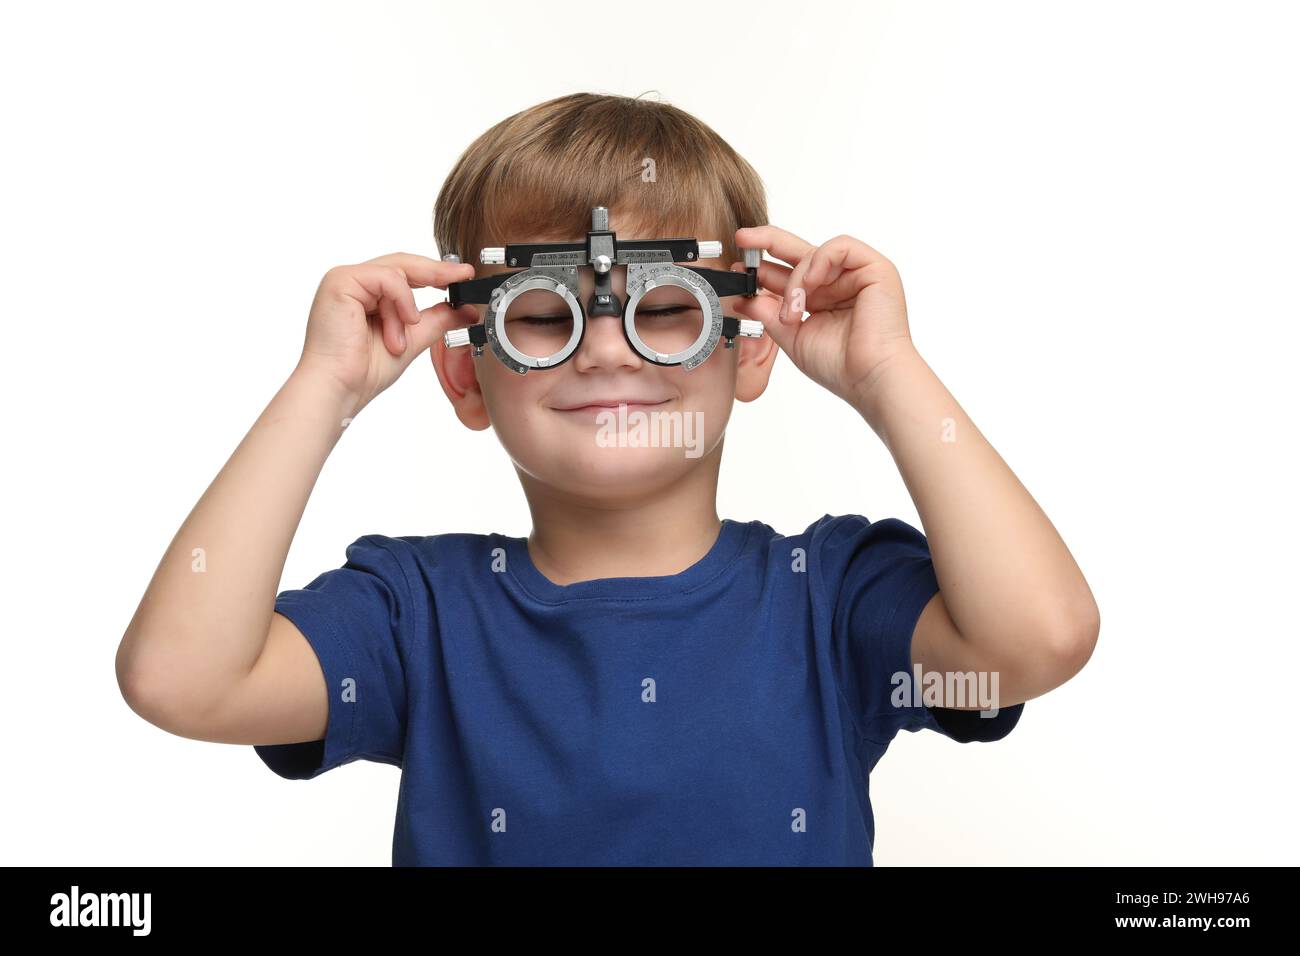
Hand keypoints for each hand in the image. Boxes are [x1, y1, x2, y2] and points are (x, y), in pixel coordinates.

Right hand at [296, 252, 477, 408]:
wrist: (340, 388)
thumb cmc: (363, 370)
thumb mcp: (413, 339)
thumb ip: (437, 320)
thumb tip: (466, 310)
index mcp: (367, 294)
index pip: (405, 273)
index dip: (435, 272)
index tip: (463, 274)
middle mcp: (355, 282)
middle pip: (402, 264)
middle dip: (436, 272)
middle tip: (463, 275)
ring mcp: (345, 279)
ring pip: (397, 273)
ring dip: (407, 310)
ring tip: (398, 342)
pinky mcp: (341, 281)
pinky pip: (387, 278)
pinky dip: (401, 301)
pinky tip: (402, 323)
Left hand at [730, 225, 917, 406]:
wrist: (871, 379)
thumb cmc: (841, 366)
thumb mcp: (793, 336)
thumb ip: (769, 314)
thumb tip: (743, 299)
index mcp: (822, 299)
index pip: (788, 273)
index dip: (762, 269)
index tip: (737, 269)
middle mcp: (839, 282)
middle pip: (799, 250)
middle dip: (767, 241)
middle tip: (742, 238)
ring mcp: (857, 273)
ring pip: (814, 253)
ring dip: (795, 279)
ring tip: (792, 309)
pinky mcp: (875, 268)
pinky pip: (840, 247)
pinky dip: (819, 262)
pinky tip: (811, 284)